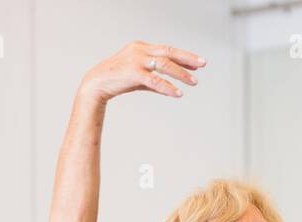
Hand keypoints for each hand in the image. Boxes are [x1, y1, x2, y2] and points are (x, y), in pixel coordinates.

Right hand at [79, 41, 203, 102]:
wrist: (98, 83)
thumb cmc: (120, 80)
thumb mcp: (140, 78)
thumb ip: (156, 82)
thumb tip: (173, 90)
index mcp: (142, 47)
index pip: (167, 50)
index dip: (184, 57)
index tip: (198, 64)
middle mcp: (140, 50)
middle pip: (169, 52)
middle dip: (187, 58)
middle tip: (203, 64)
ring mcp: (136, 60)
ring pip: (164, 64)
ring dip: (181, 74)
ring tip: (194, 82)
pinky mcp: (133, 72)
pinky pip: (155, 80)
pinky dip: (168, 87)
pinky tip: (178, 93)